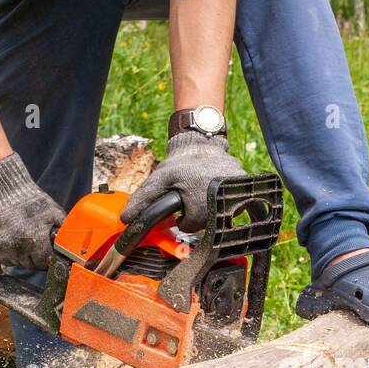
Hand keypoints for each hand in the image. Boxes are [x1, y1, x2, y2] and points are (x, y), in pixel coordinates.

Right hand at [0, 153, 63, 270]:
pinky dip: (9, 252)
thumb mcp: (55, 213)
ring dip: (22, 255)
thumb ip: (64, 233)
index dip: (48, 259)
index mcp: (33, 240)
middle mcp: (15, 247)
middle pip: (31, 265)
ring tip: (24, 237)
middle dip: (36, 257)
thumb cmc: (33, 201)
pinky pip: (3, 258)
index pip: (44, 263)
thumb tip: (74, 249)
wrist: (5, 189)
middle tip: (37, 244)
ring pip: (17, 262)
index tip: (49, 253)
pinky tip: (13, 238)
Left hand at [122, 132, 243, 232]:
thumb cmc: (180, 163)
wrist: (202, 141)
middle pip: (207, 223)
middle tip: (190, 199)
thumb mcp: (159, 179)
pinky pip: (233, 202)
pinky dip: (224, 198)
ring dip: (211, 207)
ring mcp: (235, 192)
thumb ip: (143, 199)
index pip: (191, 226)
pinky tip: (214, 188)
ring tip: (202, 192)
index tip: (180, 210)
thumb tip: (126, 219)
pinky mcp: (243, 185)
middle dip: (196, 214)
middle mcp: (220, 200)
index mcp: (200, 203)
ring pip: (221, 214)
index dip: (183, 219)